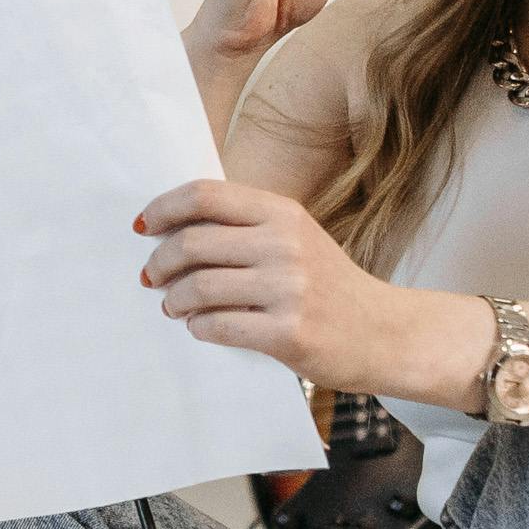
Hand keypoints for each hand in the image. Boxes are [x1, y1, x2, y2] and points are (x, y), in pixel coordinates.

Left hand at [137, 180, 448, 388]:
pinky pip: (219, 326)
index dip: (163, 208)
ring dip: (175, 300)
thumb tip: (171, 228)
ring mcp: (289, 289)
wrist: (385, 333)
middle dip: (159, 262)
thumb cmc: (329, 286)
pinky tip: (199, 327)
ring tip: (173, 307)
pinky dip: (199, 327)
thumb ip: (245, 228)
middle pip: (193, 242)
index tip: (143, 226)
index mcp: (283, 213)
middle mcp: (286, 244)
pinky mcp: (289, 333)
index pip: (205, 195)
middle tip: (150, 276)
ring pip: (200, 287)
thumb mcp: (296, 239)